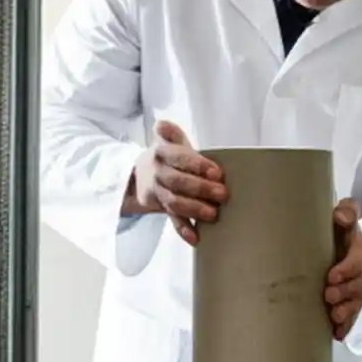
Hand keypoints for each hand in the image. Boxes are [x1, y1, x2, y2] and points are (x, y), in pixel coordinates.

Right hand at [131, 120, 227, 244]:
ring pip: (174, 202)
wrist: (139, 176)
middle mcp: (157, 172)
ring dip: (194, 209)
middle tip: (223, 194)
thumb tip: (162, 124)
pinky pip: (171, 220)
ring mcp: (158, 192)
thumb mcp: (168, 142)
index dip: (197, 165)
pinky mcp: (160, 207)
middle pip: (178, 181)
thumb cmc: (166, 158)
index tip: (216, 172)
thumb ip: (171, 134)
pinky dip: (183, 229)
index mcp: (162, 153)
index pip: (179, 157)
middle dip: (201, 188)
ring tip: (213, 214)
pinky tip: (195, 237)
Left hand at [326, 198, 361, 340]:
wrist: (350, 244)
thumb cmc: (341, 230)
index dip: (348, 268)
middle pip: (360, 284)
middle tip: (328, 295)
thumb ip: (347, 212)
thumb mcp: (345, 216)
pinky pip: (353, 315)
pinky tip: (336, 334)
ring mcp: (359, 288)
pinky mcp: (353, 300)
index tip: (332, 275)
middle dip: (346, 291)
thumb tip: (341, 216)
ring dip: (347, 311)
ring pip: (357, 301)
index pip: (359, 259)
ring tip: (334, 316)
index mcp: (361, 249)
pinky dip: (346, 325)